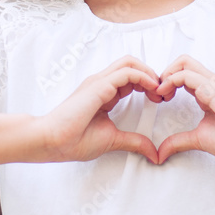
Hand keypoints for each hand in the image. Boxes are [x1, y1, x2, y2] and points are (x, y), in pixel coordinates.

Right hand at [39, 55, 160, 164]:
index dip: (148, 84)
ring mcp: (99, 82)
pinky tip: (152, 89)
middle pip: (131, 64)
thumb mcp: (113, 140)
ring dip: (149, 73)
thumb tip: (153, 152)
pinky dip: (143, 77)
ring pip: (130, 63)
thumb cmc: (73, 140)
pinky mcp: (99, 85)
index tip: (159, 100)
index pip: (130, 77)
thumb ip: (134, 141)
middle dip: (151, 75)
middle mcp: (101, 83)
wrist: (52, 141)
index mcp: (103, 92)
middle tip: (163, 93)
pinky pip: (126, 72)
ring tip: (159, 90)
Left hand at [154, 54, 214, 164]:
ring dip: (166, 74)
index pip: (183, 74)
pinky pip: (187, 76)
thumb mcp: (199, 139)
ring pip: (184, 62)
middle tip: (157, 94)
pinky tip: (165, 96)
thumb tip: (160, 153)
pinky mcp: (214, 89)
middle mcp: (211, 83)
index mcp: (208, 91)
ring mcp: (214, 83)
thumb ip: (179, 141)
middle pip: (183, 62)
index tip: (158, 100)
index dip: (167, 83)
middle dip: (164, 73)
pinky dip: (171, 81)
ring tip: (159, 94)